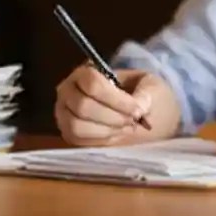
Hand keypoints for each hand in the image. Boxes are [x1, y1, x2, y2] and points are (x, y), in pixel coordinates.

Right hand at [54, 64, 179, 145]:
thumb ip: (145, 94)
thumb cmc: (140, 93)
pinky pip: (79, 142)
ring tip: (125, 128)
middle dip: (112, 117)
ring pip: (77, 127)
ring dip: (106, 131)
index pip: (92, 84)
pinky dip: (101, 141)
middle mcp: (68, 92)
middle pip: (83, 107)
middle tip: (132, 121)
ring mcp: (65, 114)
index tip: (137, 110)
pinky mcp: (69, 134)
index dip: (116, 100)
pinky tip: (117, 135)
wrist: (136, 111)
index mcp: (85, 73)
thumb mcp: (150, 86)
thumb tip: (139, 107)